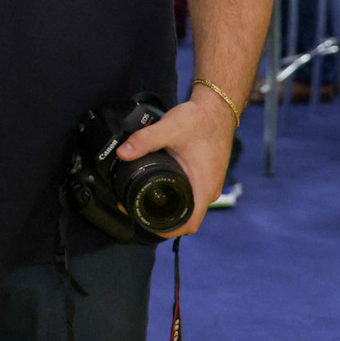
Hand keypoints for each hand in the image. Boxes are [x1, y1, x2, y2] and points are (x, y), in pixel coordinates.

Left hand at [113, 94, 235, 237]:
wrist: (217, 109)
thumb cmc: (200, 120)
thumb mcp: (169, 129)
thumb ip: (144, 141)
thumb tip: (122, 153)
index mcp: (203, 188)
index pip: (188, 224)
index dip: (168, 231)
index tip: (146, 224)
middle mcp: (208, 190)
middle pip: (185, 218)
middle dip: (161, 219)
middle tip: (135, 208)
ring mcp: (207, 184)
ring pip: (187, 206)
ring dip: (168, 207)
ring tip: (141, 198)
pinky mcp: (203, 176)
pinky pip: (189, 194)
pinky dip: (174, 194)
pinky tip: (157, 185)